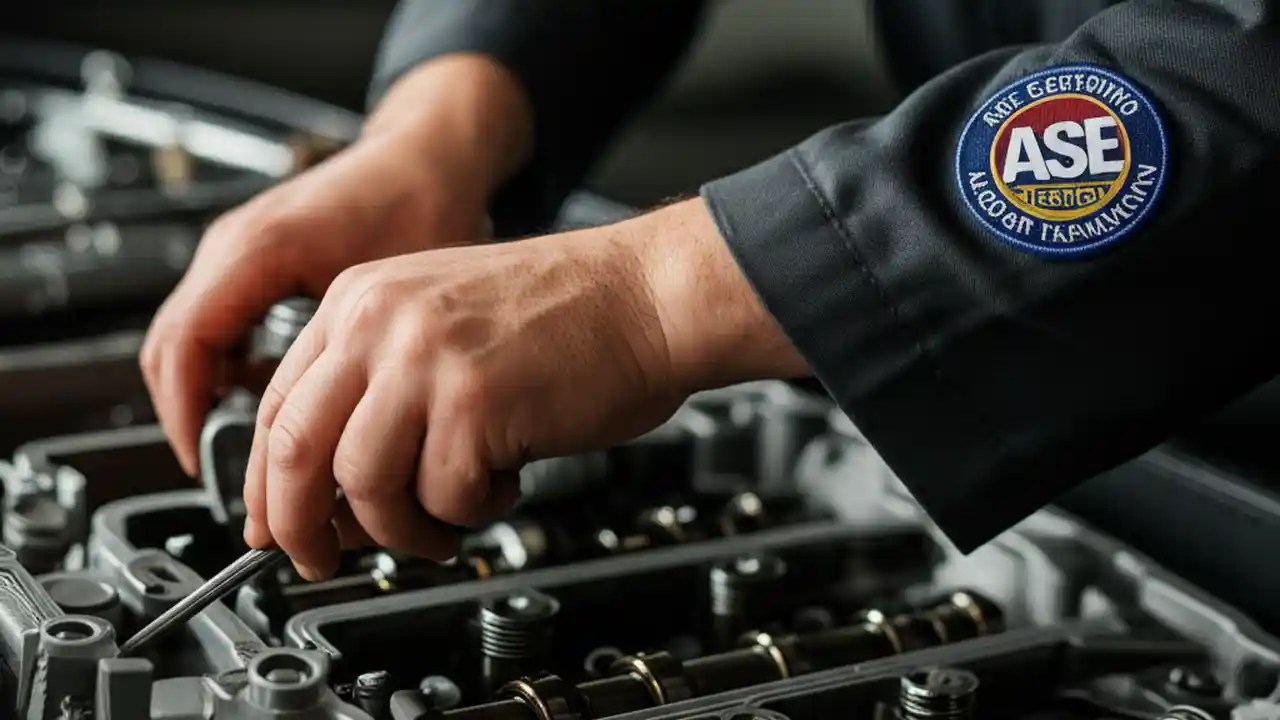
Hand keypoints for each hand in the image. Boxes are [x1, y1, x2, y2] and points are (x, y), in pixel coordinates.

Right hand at [140, 54, 533, 475]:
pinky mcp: (254, 260)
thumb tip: (359, 439)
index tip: (208, 463)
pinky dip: (226, 371)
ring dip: (208, 398)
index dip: (188, 415)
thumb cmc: (421, 199)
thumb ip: (364, 361)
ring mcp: (238, 251)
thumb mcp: (396, 296)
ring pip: (188, 340)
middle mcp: (235, 246)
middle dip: (193, 420)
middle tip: (233, 475)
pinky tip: (272, 407)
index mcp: (259, 249)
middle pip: (172, 349)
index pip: (186, 345)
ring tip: (254, 453)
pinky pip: (214, 325)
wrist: (429, 154)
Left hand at [243, 198, 807, 578]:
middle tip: (320, 556)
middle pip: (293, 448)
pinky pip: (444, 496)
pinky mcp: (475, 402)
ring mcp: (424, 359)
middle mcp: (379, 322)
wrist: (647, 293)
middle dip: (299, 524)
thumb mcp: (442, 324)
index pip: (275, 406)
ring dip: (403, 527)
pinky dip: (474, 508)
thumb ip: (379, 390)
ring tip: (446, 520)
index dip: (267, 482)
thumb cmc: (567, 315)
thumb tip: (335, 491)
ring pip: (363, 484)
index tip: (275, 523)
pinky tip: (506, 478)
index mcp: (361, 301)